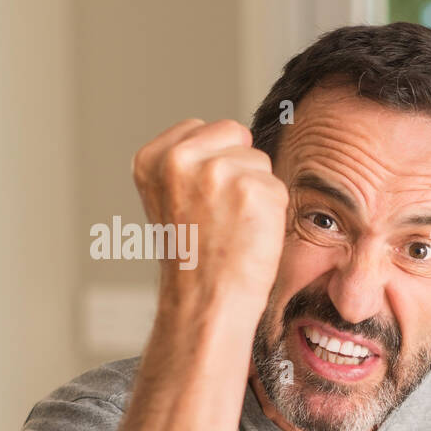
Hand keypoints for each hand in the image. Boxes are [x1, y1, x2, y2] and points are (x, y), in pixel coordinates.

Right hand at [132, 118, 288, 302]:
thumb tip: (233, 137)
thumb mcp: (170, 199)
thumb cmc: (194, 259)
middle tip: (222, 214)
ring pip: (259, 161)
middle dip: (238, 168)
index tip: (204, 200)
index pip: (202, 127)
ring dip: (256, 191)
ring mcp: (217, 171)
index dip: (214, 162)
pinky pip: (278, 186)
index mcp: (153, 158)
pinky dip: (273, 211)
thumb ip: (190, 164)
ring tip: (234, 226)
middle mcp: (180, 158)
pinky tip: (250, 234)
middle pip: (235, 134)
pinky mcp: (253, 188)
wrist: (205, 302)